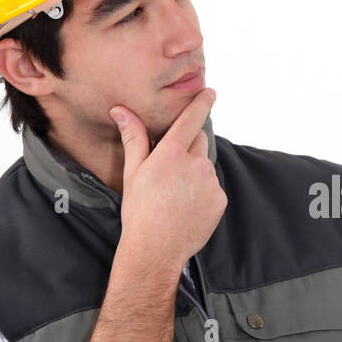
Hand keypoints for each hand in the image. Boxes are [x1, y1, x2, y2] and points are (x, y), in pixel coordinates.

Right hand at [109, 87, 226, 266]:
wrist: (156, 249)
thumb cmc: (139, 211)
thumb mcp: (133, 172)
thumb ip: (134, 138)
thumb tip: (121, 110)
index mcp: (172, 154)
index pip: (191, 119)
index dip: (201, 103)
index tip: (210, 92)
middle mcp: (195, 164)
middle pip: (198, 142)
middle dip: (187, 148)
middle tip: (170, 169)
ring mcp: (210, 183)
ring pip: (205, 166)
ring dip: (194, 173)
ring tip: (175, 195)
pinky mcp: (220, 200)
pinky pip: (213, 187)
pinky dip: (203, 192)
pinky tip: (186, 206)